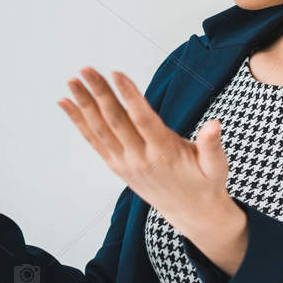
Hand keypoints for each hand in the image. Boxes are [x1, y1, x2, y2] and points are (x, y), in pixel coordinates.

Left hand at [57, 67, 244, 270]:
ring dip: (84, 104)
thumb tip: (214, 125)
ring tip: (73, 82)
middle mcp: (140, 158)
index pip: (143, 120)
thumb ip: (212, 146)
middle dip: (100, 93)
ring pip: (100, 129)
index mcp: (165, 153)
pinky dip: (79, 122)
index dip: (130, 96)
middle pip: (116, 121)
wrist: (189, 213)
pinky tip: (66, 104)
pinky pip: (94, 141)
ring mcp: (125, 162)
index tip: (117, 74)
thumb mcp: (216, 167)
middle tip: (87, 70)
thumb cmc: (204, 183)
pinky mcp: (117, 165)